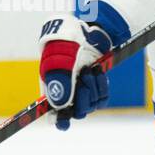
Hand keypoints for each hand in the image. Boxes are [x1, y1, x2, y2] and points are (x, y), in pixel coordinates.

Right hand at [38, 15, 111, 130]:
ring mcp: (82, 90)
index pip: (54, 114)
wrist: (87, 31)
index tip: (63, 122)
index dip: (58, 120)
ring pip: (90, 106)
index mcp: (52, 89)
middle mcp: (67, 93)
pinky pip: (102, 99)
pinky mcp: (96, 86)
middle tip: (83, 77)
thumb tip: (61, 108)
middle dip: (82, 98)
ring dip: (93, 88)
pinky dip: (102, 87)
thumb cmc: (67, 44)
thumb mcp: (61, 62)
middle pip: (76, 113)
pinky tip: (98, 72)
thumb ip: (61, 86)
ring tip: (90, 70)